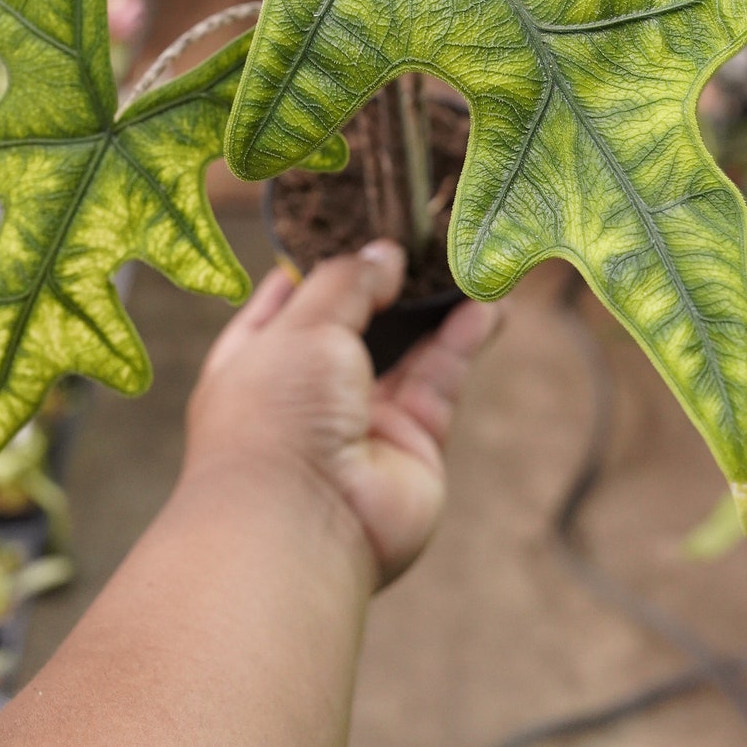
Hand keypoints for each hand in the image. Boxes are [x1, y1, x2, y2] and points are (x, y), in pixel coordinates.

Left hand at [185, 241, 500, 587]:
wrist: (301, 525)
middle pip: (359, 320)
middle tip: (431, 235)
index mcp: (258, 356)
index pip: (292, 295)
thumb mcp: (302, 324)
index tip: (366, 221)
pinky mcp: (412, 441)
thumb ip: (347, 282)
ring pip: (409, 347)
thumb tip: (383, 255)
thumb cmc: (275, 417)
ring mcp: (361, 418)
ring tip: (474, 260)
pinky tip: (487, 305)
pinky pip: (441, 379)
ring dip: (439, 306)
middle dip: (393, 280)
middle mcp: (309, 386)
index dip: (327, 260)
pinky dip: (464, 340)